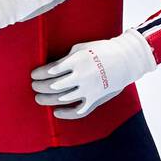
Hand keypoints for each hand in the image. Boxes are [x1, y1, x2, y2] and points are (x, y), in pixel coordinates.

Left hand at [31, 29, 156, 118]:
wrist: (126, 60)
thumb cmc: (102, 50)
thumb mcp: (82, 47)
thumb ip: (66, 57)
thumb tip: (51, 67)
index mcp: (76, 61)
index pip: (50, 70)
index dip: (39, 74)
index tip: (34, 75)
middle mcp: (81, 76)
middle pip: (53, 86)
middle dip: (39, 87)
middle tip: (34, 86)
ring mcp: (88, 89)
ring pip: (61, 99)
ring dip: (47, 99)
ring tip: (39, 97)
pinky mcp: (95, 98)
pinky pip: (78, 111)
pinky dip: (65, 114)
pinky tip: (56, 112)